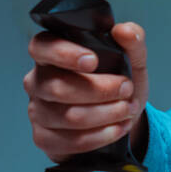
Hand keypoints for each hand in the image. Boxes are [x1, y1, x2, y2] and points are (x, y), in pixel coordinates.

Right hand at [23, 22, 149, 162]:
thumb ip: (132, 40)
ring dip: (106, 114)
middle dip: (100, 90)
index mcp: (52, 54)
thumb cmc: (117, 82)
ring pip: (68, 116)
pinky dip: (101, 135)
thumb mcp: (132, 60)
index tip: (92, 60)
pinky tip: (117, 128)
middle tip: (127, 89)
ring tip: (127, 109)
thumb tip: (124, 31)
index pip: (42, 47)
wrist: (120, 116)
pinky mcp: (44, 138)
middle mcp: (38, 81)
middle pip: (58, 88)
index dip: (64, 54)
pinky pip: (71, 141)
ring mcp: (38, 111)